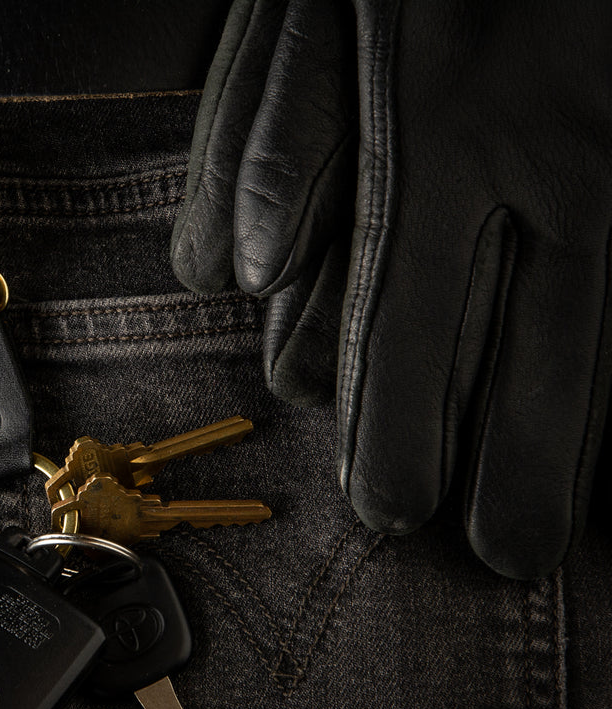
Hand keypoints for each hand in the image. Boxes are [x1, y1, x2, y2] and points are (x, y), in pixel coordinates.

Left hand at [173, 0, 611, 578]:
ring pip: (607, 331)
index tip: (391, 508)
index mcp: (439, 131)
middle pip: (534, 352)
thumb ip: (270, 147)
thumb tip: (235, 274)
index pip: (407, 325)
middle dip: (515, 469)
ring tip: (565, 524)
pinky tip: (606, 432)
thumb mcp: (312, 18)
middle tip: (502, 553)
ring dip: (583, 440)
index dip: (398, 433)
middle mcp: (551, 156)